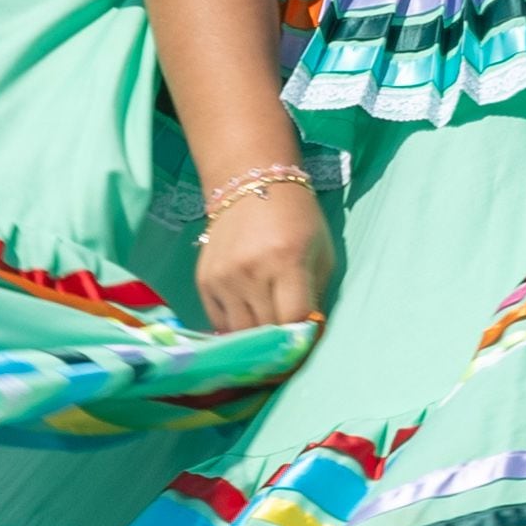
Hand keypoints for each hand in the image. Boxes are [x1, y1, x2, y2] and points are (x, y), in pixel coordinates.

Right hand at [195, 179, 334, 332]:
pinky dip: (235, 326)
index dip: (302, 338)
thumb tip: (307, 338)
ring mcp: (223, 277)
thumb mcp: (322, 253)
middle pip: (265, 331)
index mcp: (287, 261)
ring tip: (268, 331)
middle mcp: (251, 270)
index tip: (306, 342)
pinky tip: (248, 315)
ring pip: (240, 333)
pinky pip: (219, 322)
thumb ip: (317, 297)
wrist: (251, 183)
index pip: (293, 320)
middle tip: (287, 342)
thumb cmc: (297, 219)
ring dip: (256, 337)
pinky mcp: (203, 281)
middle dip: (280, 341)